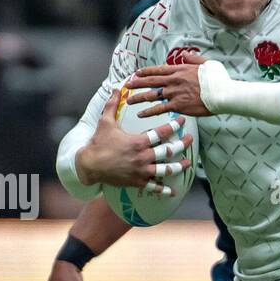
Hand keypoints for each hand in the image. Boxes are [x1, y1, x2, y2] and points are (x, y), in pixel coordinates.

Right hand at [77, 88, 191, 193]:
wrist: (89, 166)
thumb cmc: (98, 144)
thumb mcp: (105, 122)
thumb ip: (112, 105)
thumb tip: (116, 89)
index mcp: (138, 142)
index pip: (162, 133)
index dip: (174, 126)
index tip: (181, 121)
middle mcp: (143, 157)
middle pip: (169, 151)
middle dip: (182, 144)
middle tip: (190, 139)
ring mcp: (142, 171)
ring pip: (166, 170)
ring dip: (179, 166)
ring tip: (187, 163)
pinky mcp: (138, 182)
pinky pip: (154, 187)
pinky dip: (164, 190)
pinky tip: (172, 191)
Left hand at [130, 56, 215, 118]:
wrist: (222, 93)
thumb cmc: (218, 79)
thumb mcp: (206, 63)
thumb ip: (194, 59)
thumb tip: (185, 55)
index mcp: (180, 70)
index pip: (158, 70)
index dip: (146, 71)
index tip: (137, 73)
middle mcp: (174, 80)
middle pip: (151, 81)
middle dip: (137, 83)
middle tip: (127, 85)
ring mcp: (175, 93)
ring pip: (152, 95)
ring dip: (139, 97)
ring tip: (130, 100)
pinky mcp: (178, 106)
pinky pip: (159, 109)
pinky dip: (149, 112)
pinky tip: (140, 114)